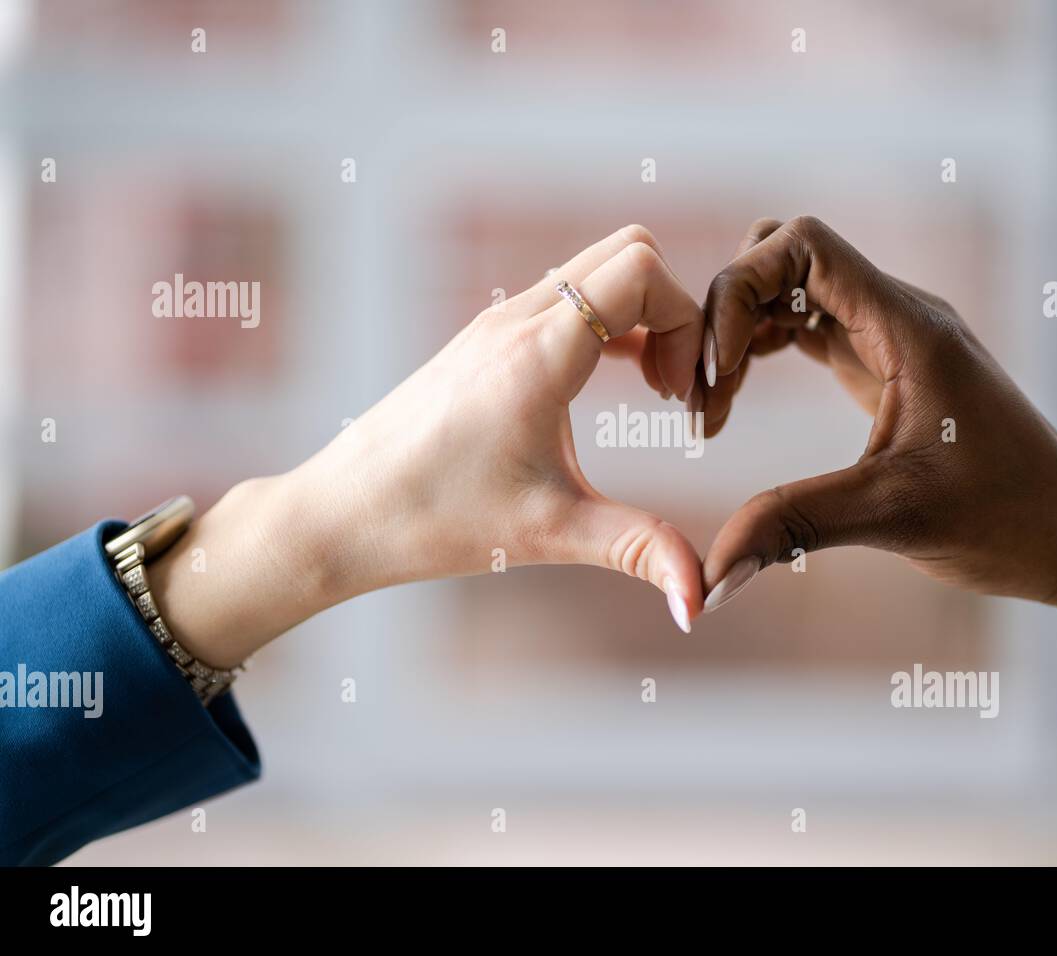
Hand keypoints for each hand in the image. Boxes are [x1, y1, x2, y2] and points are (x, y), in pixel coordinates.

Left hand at [154, 225, 706, 666]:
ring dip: (639, 315)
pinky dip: (606, 323)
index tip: (682, 397)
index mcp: (538, 354)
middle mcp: (516, 321)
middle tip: (675, 388)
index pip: (642, 271)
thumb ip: (640, 553)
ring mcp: (495, 323)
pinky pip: (564, 298)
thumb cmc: (434, 520)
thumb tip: (701, 601)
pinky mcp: (484, 340)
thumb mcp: (552, 533)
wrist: (340, 515)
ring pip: (595, 269)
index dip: (686, 321)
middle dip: (673, 310)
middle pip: (628, 251)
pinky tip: (610, 385)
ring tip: (651, 390)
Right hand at [697, 216, 1056, 611]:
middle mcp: (898, 317)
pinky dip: (760, 352)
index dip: (741, 291)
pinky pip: (805, 327)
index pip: (803, 246)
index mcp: (909, 329)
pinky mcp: (882, 366)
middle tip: (702, 395)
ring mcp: (890, 338)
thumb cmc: (1008, 521)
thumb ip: (793, 530)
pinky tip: (734, 401)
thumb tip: (709, 581)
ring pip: (789, 290)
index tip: (717, 372)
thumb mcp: (892, 519)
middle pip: (784, 255)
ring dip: (738, 334)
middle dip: (727, 312)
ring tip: (710, 407)